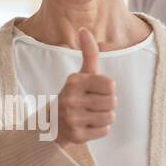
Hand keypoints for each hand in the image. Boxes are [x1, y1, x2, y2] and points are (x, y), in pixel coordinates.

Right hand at [55, 27, 115, 148]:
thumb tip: (84, 29)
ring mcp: (72, 119)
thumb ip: (88, 53)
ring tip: (91, 115)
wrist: (53, 124)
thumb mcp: (81, 74)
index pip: (110, 84)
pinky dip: (100, 129)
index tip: (96, 90)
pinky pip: (104, 131)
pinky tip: (88, 126)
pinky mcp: (76, 135)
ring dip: (105, 117)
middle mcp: (71, 99)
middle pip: (112, 102)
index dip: (108, 88)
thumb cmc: (74, 95)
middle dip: (107, 104)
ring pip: (109, 117)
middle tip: (93, 104)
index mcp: (74, 81)